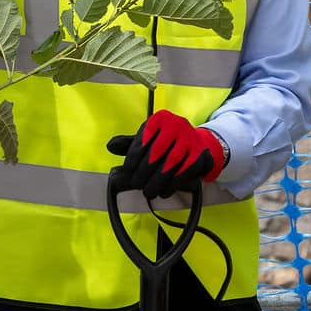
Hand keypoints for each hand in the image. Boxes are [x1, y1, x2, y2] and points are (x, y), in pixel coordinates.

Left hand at [106, 111, 225, 200]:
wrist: (199, 145)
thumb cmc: (167, 143)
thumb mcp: (148, 140)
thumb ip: (129, 144)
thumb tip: (110, 146)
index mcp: (160, 118)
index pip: (143, 139)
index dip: (133, 157)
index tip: (127, 171)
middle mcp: (176, 124)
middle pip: (156, 151)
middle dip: (144, 171)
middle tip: (136, 184)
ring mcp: (190, 138)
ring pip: (171, 162)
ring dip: (157, 181)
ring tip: (148, 192)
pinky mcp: (200, 153)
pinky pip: (185, 170)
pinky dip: (173, 184)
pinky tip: (164, 192)